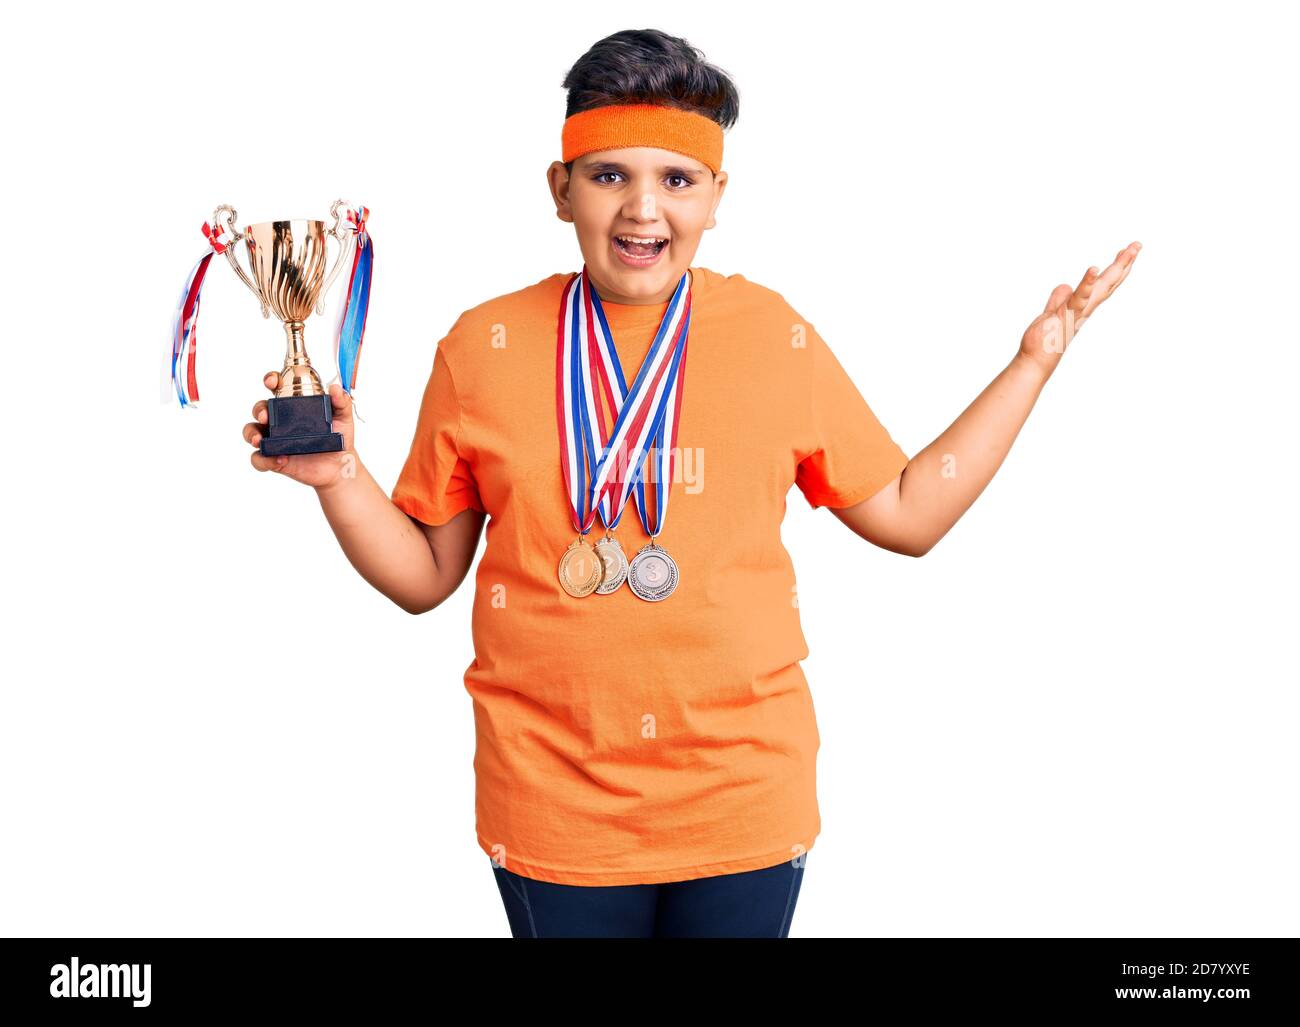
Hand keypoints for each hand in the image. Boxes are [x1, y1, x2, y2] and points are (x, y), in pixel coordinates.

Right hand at [243, 373, 356, 488]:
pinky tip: (280, 460)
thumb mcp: (343, 418)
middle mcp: (280, 421)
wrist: (340, 466)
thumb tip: (335, 388)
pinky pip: (259, 459)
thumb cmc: (338, 439)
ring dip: (251, 434)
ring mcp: (274, 440)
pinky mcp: (274, 459)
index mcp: (293, 406)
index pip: (276, 387)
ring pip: (251, 432)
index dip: (270, 380)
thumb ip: (342, 402)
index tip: (272, 381)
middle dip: (259, 410)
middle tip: (266, 416)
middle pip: (260, 408)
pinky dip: (265, 460)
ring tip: (259, 440)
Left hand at [1019, 241, 1140, 374]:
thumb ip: (1058, 299)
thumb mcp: (1051, 313)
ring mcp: (1079, 312)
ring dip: (1117, 267)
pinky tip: (1094, 268)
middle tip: (1137, 244)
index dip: (1116, 269)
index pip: (1103, 284)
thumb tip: (1065, 286)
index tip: (1126, 251)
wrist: (1036, 361)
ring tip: (1128, 250)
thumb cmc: (1043, 341)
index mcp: (1082, 306)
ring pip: (1102, 287)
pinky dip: (1087, 283)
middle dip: (1124, 264)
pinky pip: (1079, 297)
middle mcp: (1085, 308)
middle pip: (1109, 282)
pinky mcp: (1067, 315)